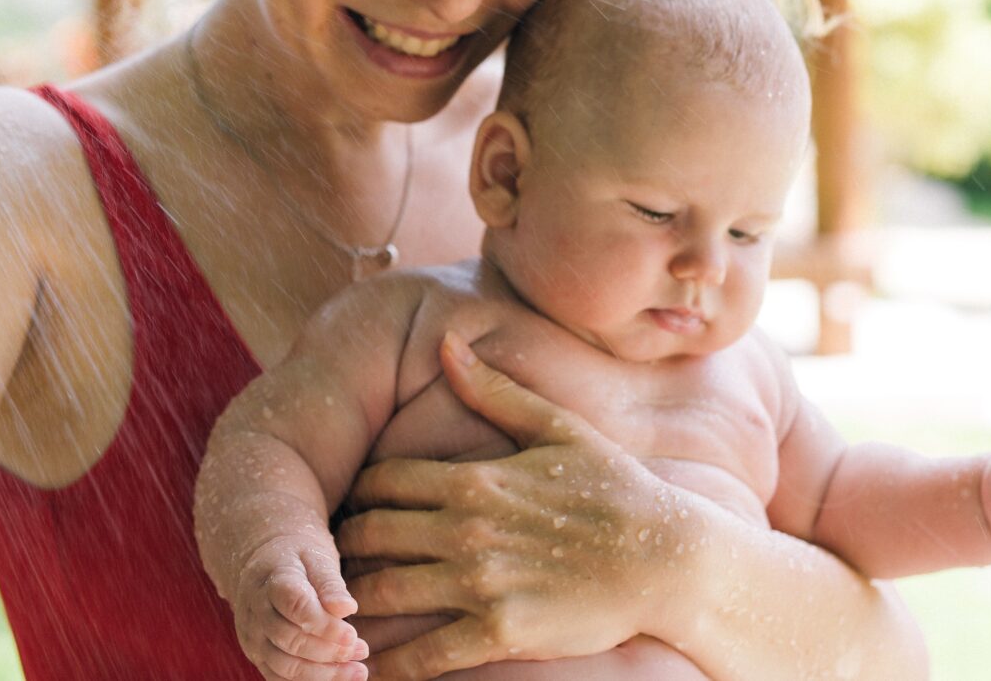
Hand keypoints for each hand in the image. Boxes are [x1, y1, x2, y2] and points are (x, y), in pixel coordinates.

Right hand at [229, 539, 369, 680]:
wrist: (263, 564)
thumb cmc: (297, 558)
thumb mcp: (316, 557)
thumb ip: (330, 583)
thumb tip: (347, 608)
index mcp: (271, 580)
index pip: (295, 606)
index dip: (325, 626)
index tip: (352, 634)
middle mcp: (256, 610)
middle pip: (290, 640)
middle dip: (330, 651)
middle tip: (361, 649)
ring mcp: (252, 635)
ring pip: (284, 665)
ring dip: (324, 674)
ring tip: (358, 670)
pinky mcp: (255, 653)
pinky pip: (277, 678)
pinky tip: (337, 677)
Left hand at [335, 334, 690, 680]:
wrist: (667, 559)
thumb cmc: (616, 489)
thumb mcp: (557, 428)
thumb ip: (495, 390)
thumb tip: (448, 342)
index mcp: (473, 479)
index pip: (382, 482)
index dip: (353, 496)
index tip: (342, 508)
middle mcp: (466, 529)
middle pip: (370, 536)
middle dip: (340, 549)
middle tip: (323, 562)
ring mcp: (481, 582)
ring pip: (386, 593)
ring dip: (350, 604)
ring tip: (329, 613)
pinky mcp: (501, 632)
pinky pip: (427, 654)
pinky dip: (391, 664)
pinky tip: (368, 671)